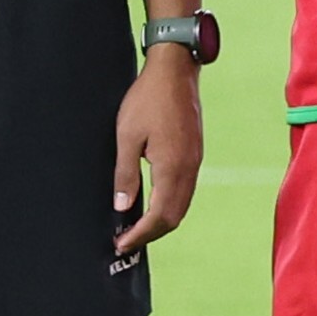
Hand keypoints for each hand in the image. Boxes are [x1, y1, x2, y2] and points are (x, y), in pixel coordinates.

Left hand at [112, 46, 202, 256]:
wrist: (175, 71)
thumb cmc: (148, 99)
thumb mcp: (126, 136)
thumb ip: (125, 174)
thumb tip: (122, 207)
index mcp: (172, 167)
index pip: (159, 215)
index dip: (140, 234)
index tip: (121, 244)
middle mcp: (189, 169)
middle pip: (174, 216)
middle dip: (151, 234)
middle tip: (125, 241)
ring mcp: (195, 162)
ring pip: (181, 205)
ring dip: (160, 221)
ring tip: (136, 227)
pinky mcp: (194, 154)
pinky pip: (185, 191)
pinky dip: (169, 206)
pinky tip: (152, 203)